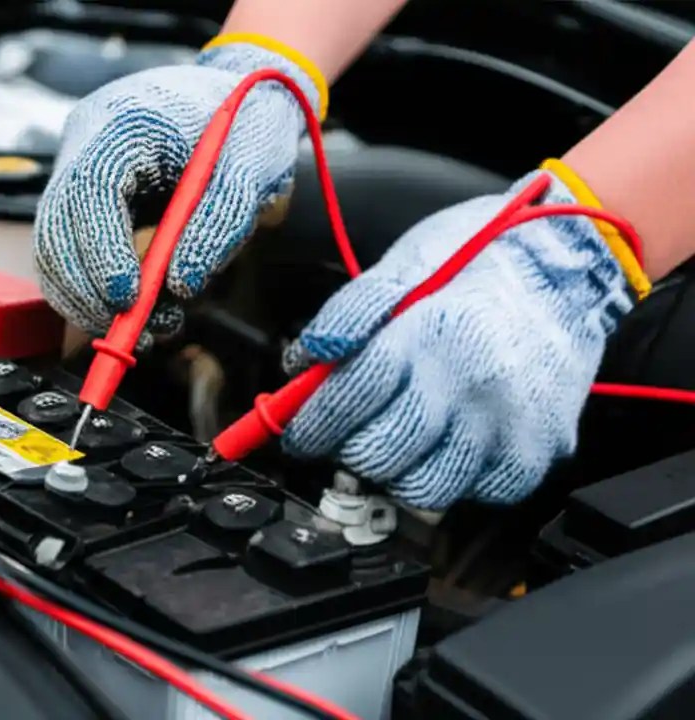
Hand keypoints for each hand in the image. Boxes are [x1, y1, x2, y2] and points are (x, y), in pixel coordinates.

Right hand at [34, 41, 323, 341]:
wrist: (239, 86)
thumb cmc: (247, 117)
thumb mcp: (253, 167)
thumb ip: (219, 223)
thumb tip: (181, 285)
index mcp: (125, 120)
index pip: (89, 190)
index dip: (101, 251)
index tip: (128, 299)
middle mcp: (86, 140)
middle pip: (55, 225)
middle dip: (86, 290)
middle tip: (131, 332)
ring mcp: (77, 166)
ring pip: (54, 245)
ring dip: (87, 298)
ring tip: (145, 327)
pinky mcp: (83, 193)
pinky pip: (70, 248)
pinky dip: (92, 287)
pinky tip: (133, 309)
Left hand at [282, 171, 634, 509]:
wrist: (572, 261)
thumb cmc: (481, 256)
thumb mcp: (406, 262)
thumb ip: (349, 313)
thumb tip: (302, 363)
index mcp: (428, 332)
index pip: (349, 399)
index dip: (312, 425)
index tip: (300, 433)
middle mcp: (469, 383)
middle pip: (381, 453)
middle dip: (347, 451)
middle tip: (344, 438)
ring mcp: (508, 421)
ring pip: (425, 487)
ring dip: (397, 473)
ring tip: (396, 442)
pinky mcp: (538, 448)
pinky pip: (479, 493)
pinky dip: (455, 477)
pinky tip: (448, 444)